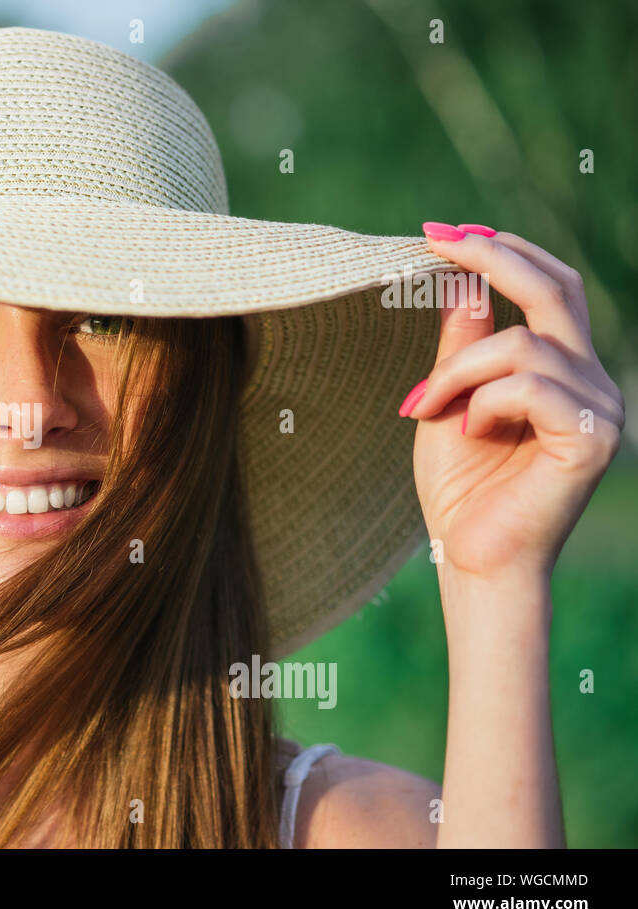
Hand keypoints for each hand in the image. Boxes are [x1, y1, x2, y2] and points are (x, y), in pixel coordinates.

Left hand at [399, 222, 624, 582]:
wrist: (472, 559)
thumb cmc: (461, 490)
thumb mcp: (450, 402)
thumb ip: (462, 347)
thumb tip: (460, 281)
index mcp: (565, 370)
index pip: (549, 287)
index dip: (501, 252)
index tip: (441, 232)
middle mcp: (592, 381)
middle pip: (557, 289)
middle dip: (494, 256)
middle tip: (437, 240)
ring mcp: (600, 409)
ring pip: (524, 345)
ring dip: (459, 370)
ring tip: (424, 407)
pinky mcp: (591, 438)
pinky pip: (529, 388)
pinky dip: (483, 403)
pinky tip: (466, 433)